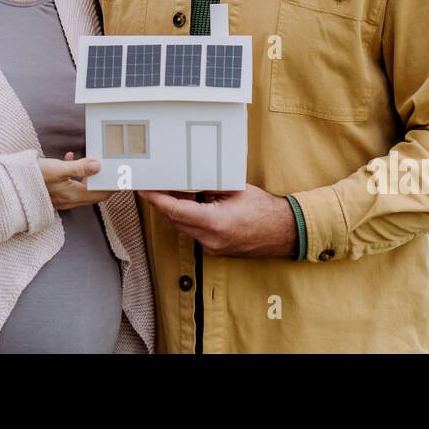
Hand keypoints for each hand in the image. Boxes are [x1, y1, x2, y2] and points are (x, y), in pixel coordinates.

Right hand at [39, 152, 114, 210]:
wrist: (13, 183)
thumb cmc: (35, 176)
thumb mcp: (58, 169)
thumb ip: (79, 167)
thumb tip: (98, 165)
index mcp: (74, 195)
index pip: (100, 194)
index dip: (112, 188)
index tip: (121, 179)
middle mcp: (70, 200)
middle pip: (93, 193)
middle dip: (103, 181)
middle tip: (112, 169)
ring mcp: (62, 198)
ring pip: (83, 188)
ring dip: (89, 177)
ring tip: (92, 162)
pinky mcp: (54, 193)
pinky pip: (71, 184)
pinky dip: (75, 174)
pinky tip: (70, 159)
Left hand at [138, 184, 297, 257]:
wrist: (283, 232)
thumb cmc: (264, 209)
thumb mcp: (235, 190)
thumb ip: (209, 186)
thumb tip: (187, 179)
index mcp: (215, 223)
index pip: (176, 211)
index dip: (157, 199)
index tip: (144, 190)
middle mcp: (210, 239)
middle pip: (175, 220)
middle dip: (162, 203)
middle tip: (154, 185)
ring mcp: (212, 247)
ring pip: (182, 227)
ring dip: (174, 211)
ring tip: (170, 191)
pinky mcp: (215, 249)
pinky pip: (193, 232)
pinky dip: (187, 219)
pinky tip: (188, 204)